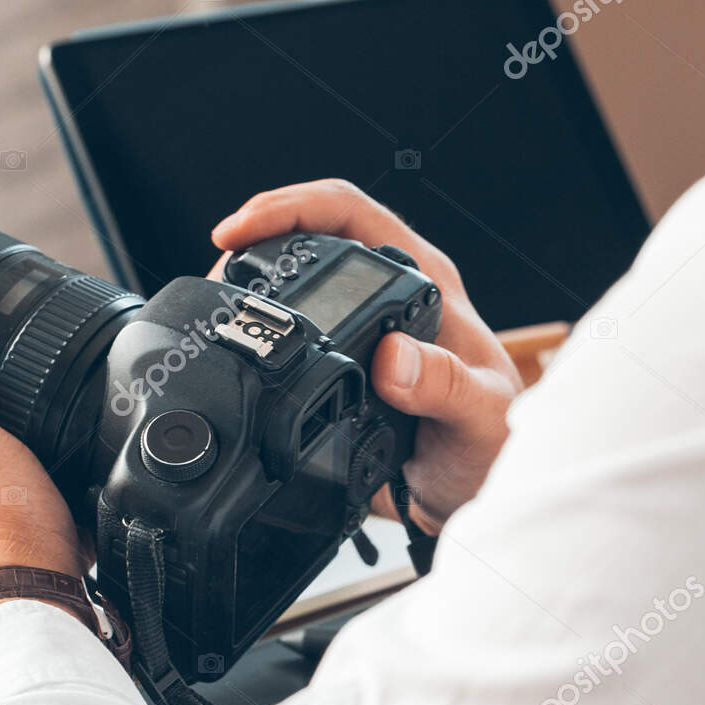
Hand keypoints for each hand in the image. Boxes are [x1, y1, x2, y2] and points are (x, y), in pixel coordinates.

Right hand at [212, 179, 521, 532]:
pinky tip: (230, 343)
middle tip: (217, 266)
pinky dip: (254, 329)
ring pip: (293, 280)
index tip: (240, 232)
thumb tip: (393, 357)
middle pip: (309, 232)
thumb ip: (445, 385)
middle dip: (254, 236)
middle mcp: (389, 295)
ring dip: (248, 280)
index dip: (289, 209)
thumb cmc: (491, 449)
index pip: (349, 212)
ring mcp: (359, 329)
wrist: (472, 496)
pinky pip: (286, 333)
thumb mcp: (480, 418)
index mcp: (426, 283)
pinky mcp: (337, 366)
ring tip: (213, 300)